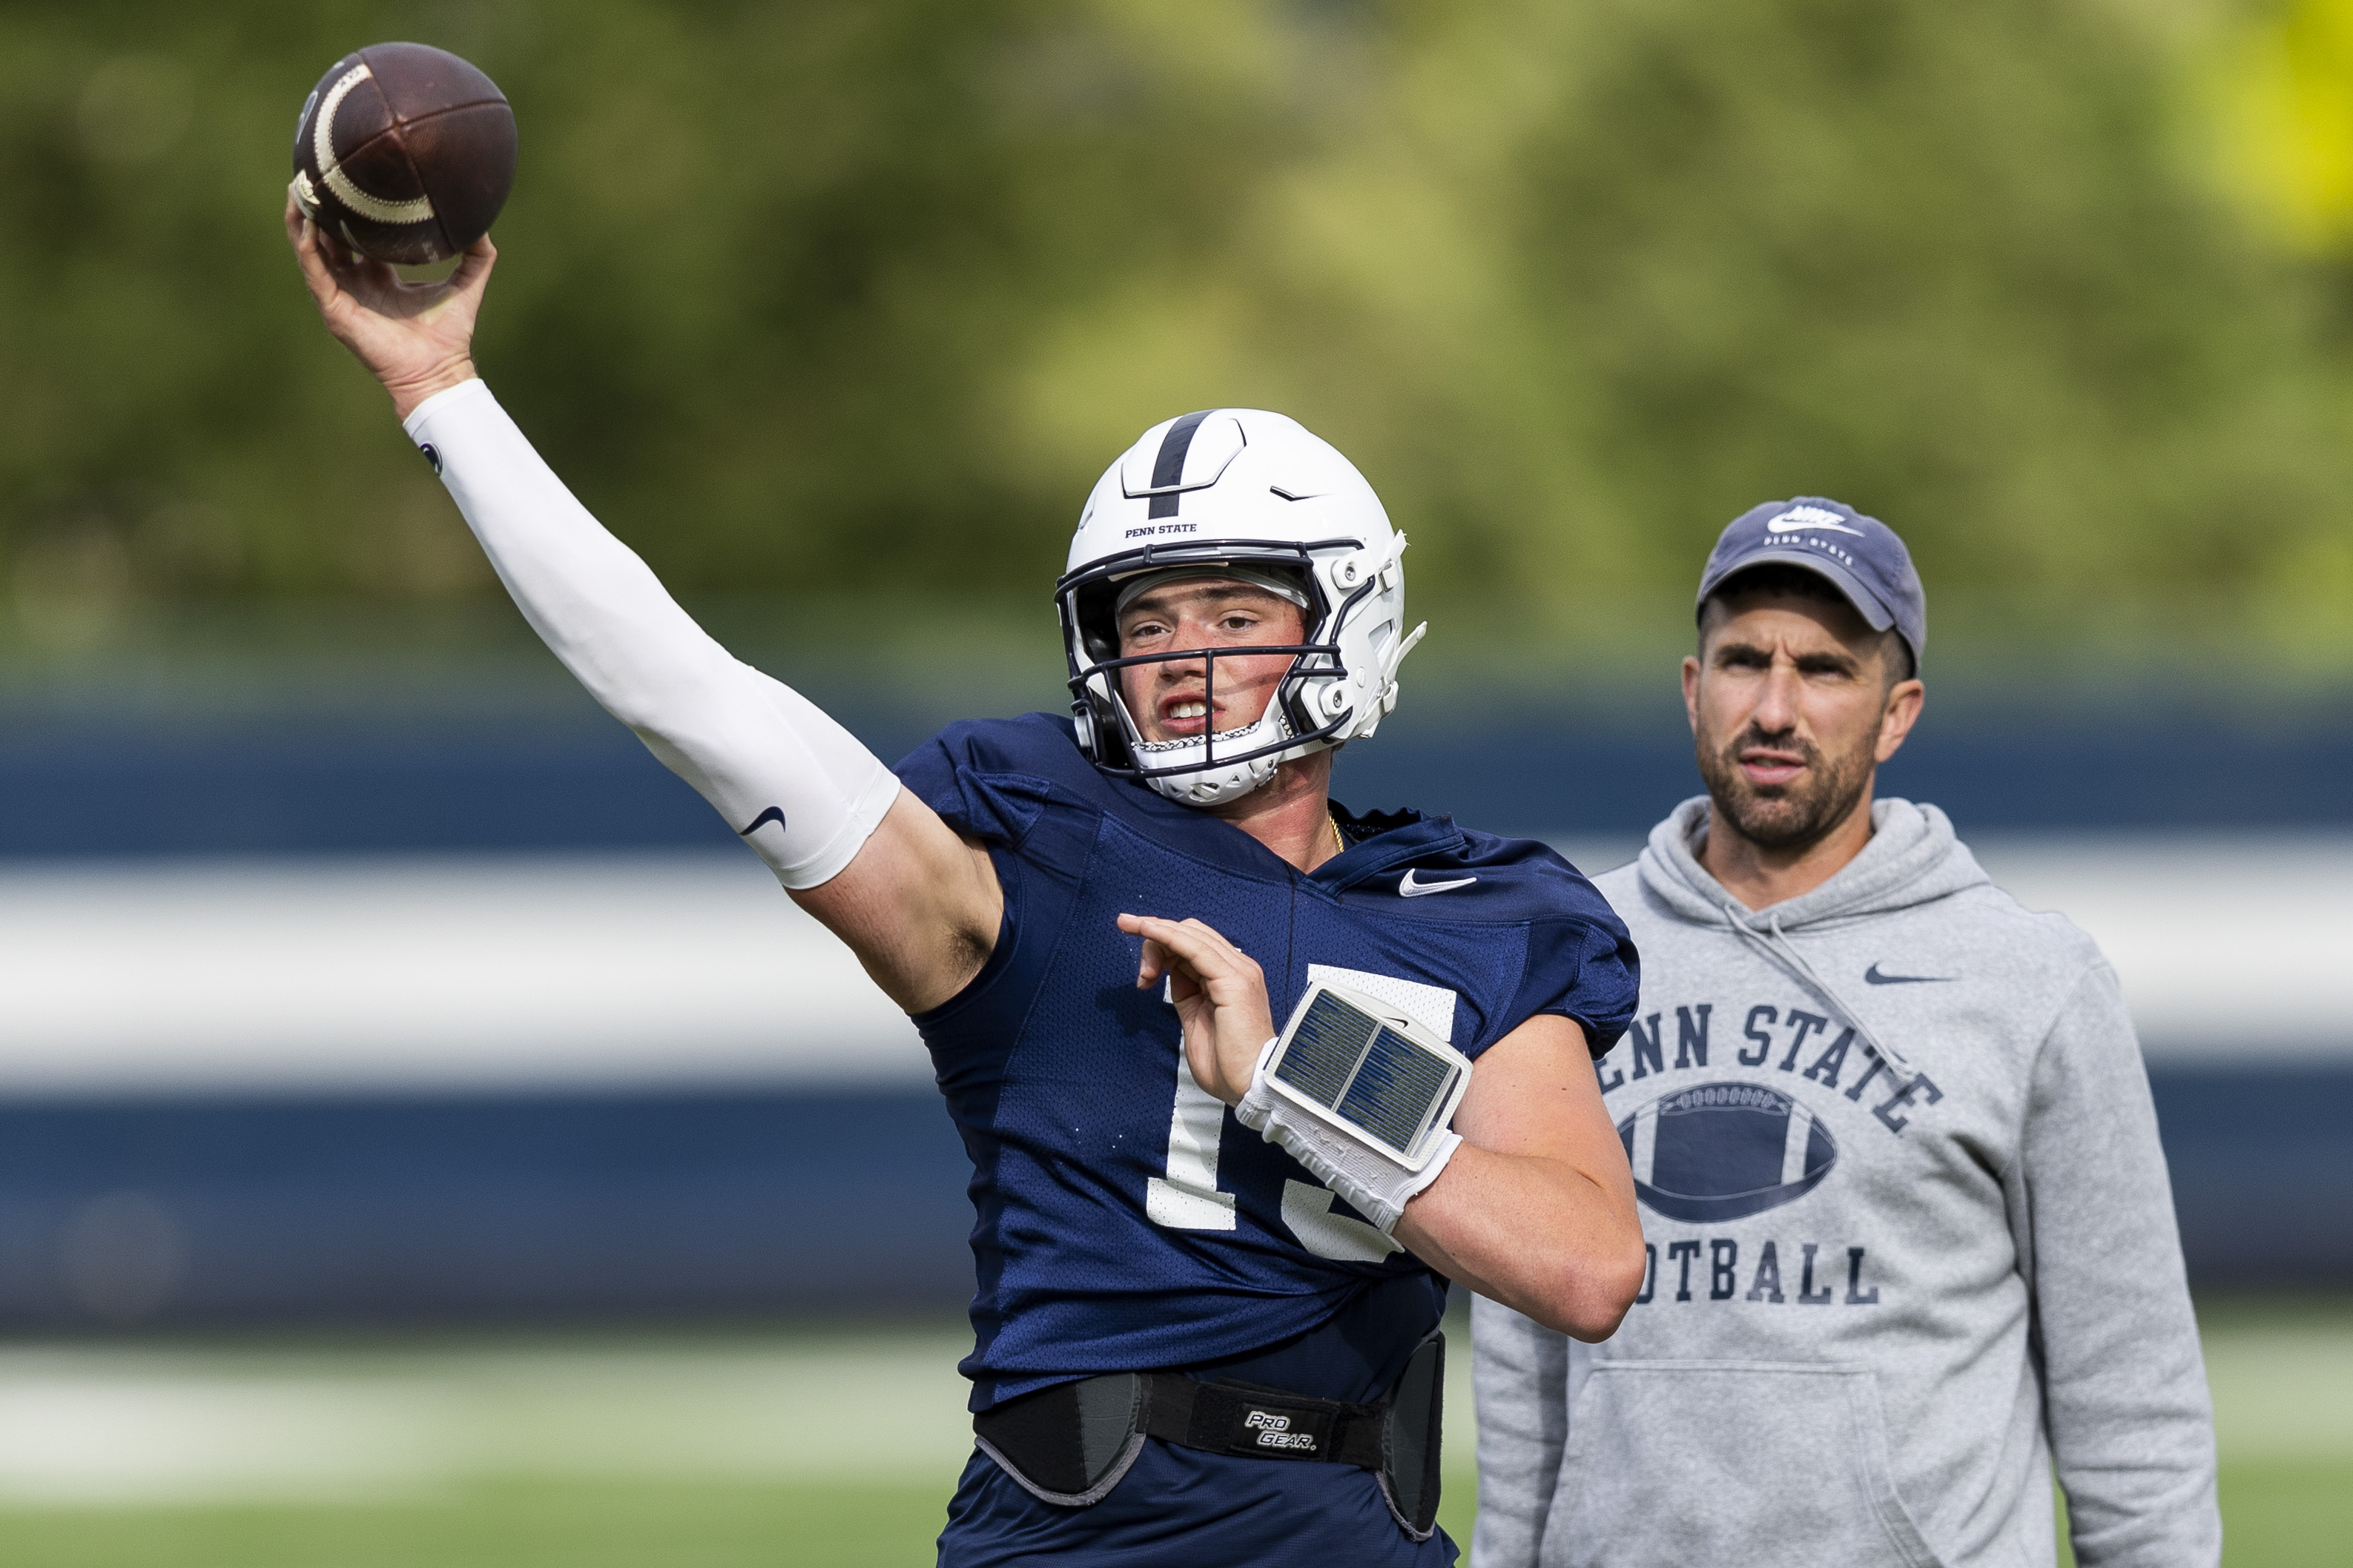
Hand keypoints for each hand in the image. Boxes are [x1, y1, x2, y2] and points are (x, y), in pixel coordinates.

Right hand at [285, 186, 493, 418]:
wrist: (439, 370)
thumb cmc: (450, 334)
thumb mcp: (466, 284)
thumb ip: (478, 255)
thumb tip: (483, 223)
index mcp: (379, 276)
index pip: (355, 236)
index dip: (349, 210)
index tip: (349, 178)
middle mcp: (356, 283)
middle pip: (325, 237)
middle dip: (317, 207)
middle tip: (315, 172)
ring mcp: (341, 295)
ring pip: (311, 250)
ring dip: (301, 220)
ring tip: (299, 188)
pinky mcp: (335, 308)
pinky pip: (315, 271)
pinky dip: (309, 247)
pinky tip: (309, 223)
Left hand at [1116, 913, 1275, 1104]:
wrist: (1250, 1085)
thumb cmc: (1227, 1064)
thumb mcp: (1196, 1020)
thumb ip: (1186, 993)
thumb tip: (1171, 974)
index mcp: (1231, 977)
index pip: (1194, 944)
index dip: (1163, 945)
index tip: (1142, 971)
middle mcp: (1238, 967)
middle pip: (1190, 933)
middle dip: (1155, 939)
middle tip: (1139, 973)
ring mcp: (1238, 971)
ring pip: (1190, 934)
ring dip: (1155, 933)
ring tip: (1134, 946)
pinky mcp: (1232, 980)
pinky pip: (1194, 948)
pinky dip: (1167, 935)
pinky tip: (1146, 930)